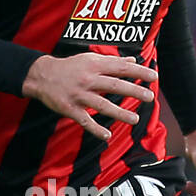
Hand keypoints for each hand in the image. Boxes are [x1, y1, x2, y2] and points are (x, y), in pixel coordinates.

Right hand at [22, 52, 155, 140]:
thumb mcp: (89, 59)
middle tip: (150, 96)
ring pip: (102, 105)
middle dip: (133, 91)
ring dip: (119, 113)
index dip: (138, 72)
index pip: (120, 68)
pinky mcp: (70, 109)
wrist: (42, 76)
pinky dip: (95, 129)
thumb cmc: (69, 67)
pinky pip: (85, 120)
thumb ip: (112, 61)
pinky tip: (108, 136)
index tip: (153, 76)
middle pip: (114, 85)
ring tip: (135, 119)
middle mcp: (88, 79)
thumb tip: (133, 61)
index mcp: (94, 65)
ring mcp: (79, 95)